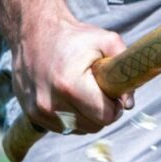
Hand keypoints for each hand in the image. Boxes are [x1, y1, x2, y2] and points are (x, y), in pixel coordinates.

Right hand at [11, 12, 134, 134]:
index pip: (106, 117)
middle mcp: (51, 102)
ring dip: (86, 116)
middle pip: (94, 126)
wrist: (33, 32)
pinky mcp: (32, 114)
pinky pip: (63, 127)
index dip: (115, 106)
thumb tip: (129, 103)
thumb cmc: (74, 37)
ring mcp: (38, 111)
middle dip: (101, 111)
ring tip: (81, 91)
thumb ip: (125, 69)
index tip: (112, 93)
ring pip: (79, 129)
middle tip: (98, 90)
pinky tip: (67, 95)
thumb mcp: (106, 41)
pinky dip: (70, 116)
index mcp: (70, 85)